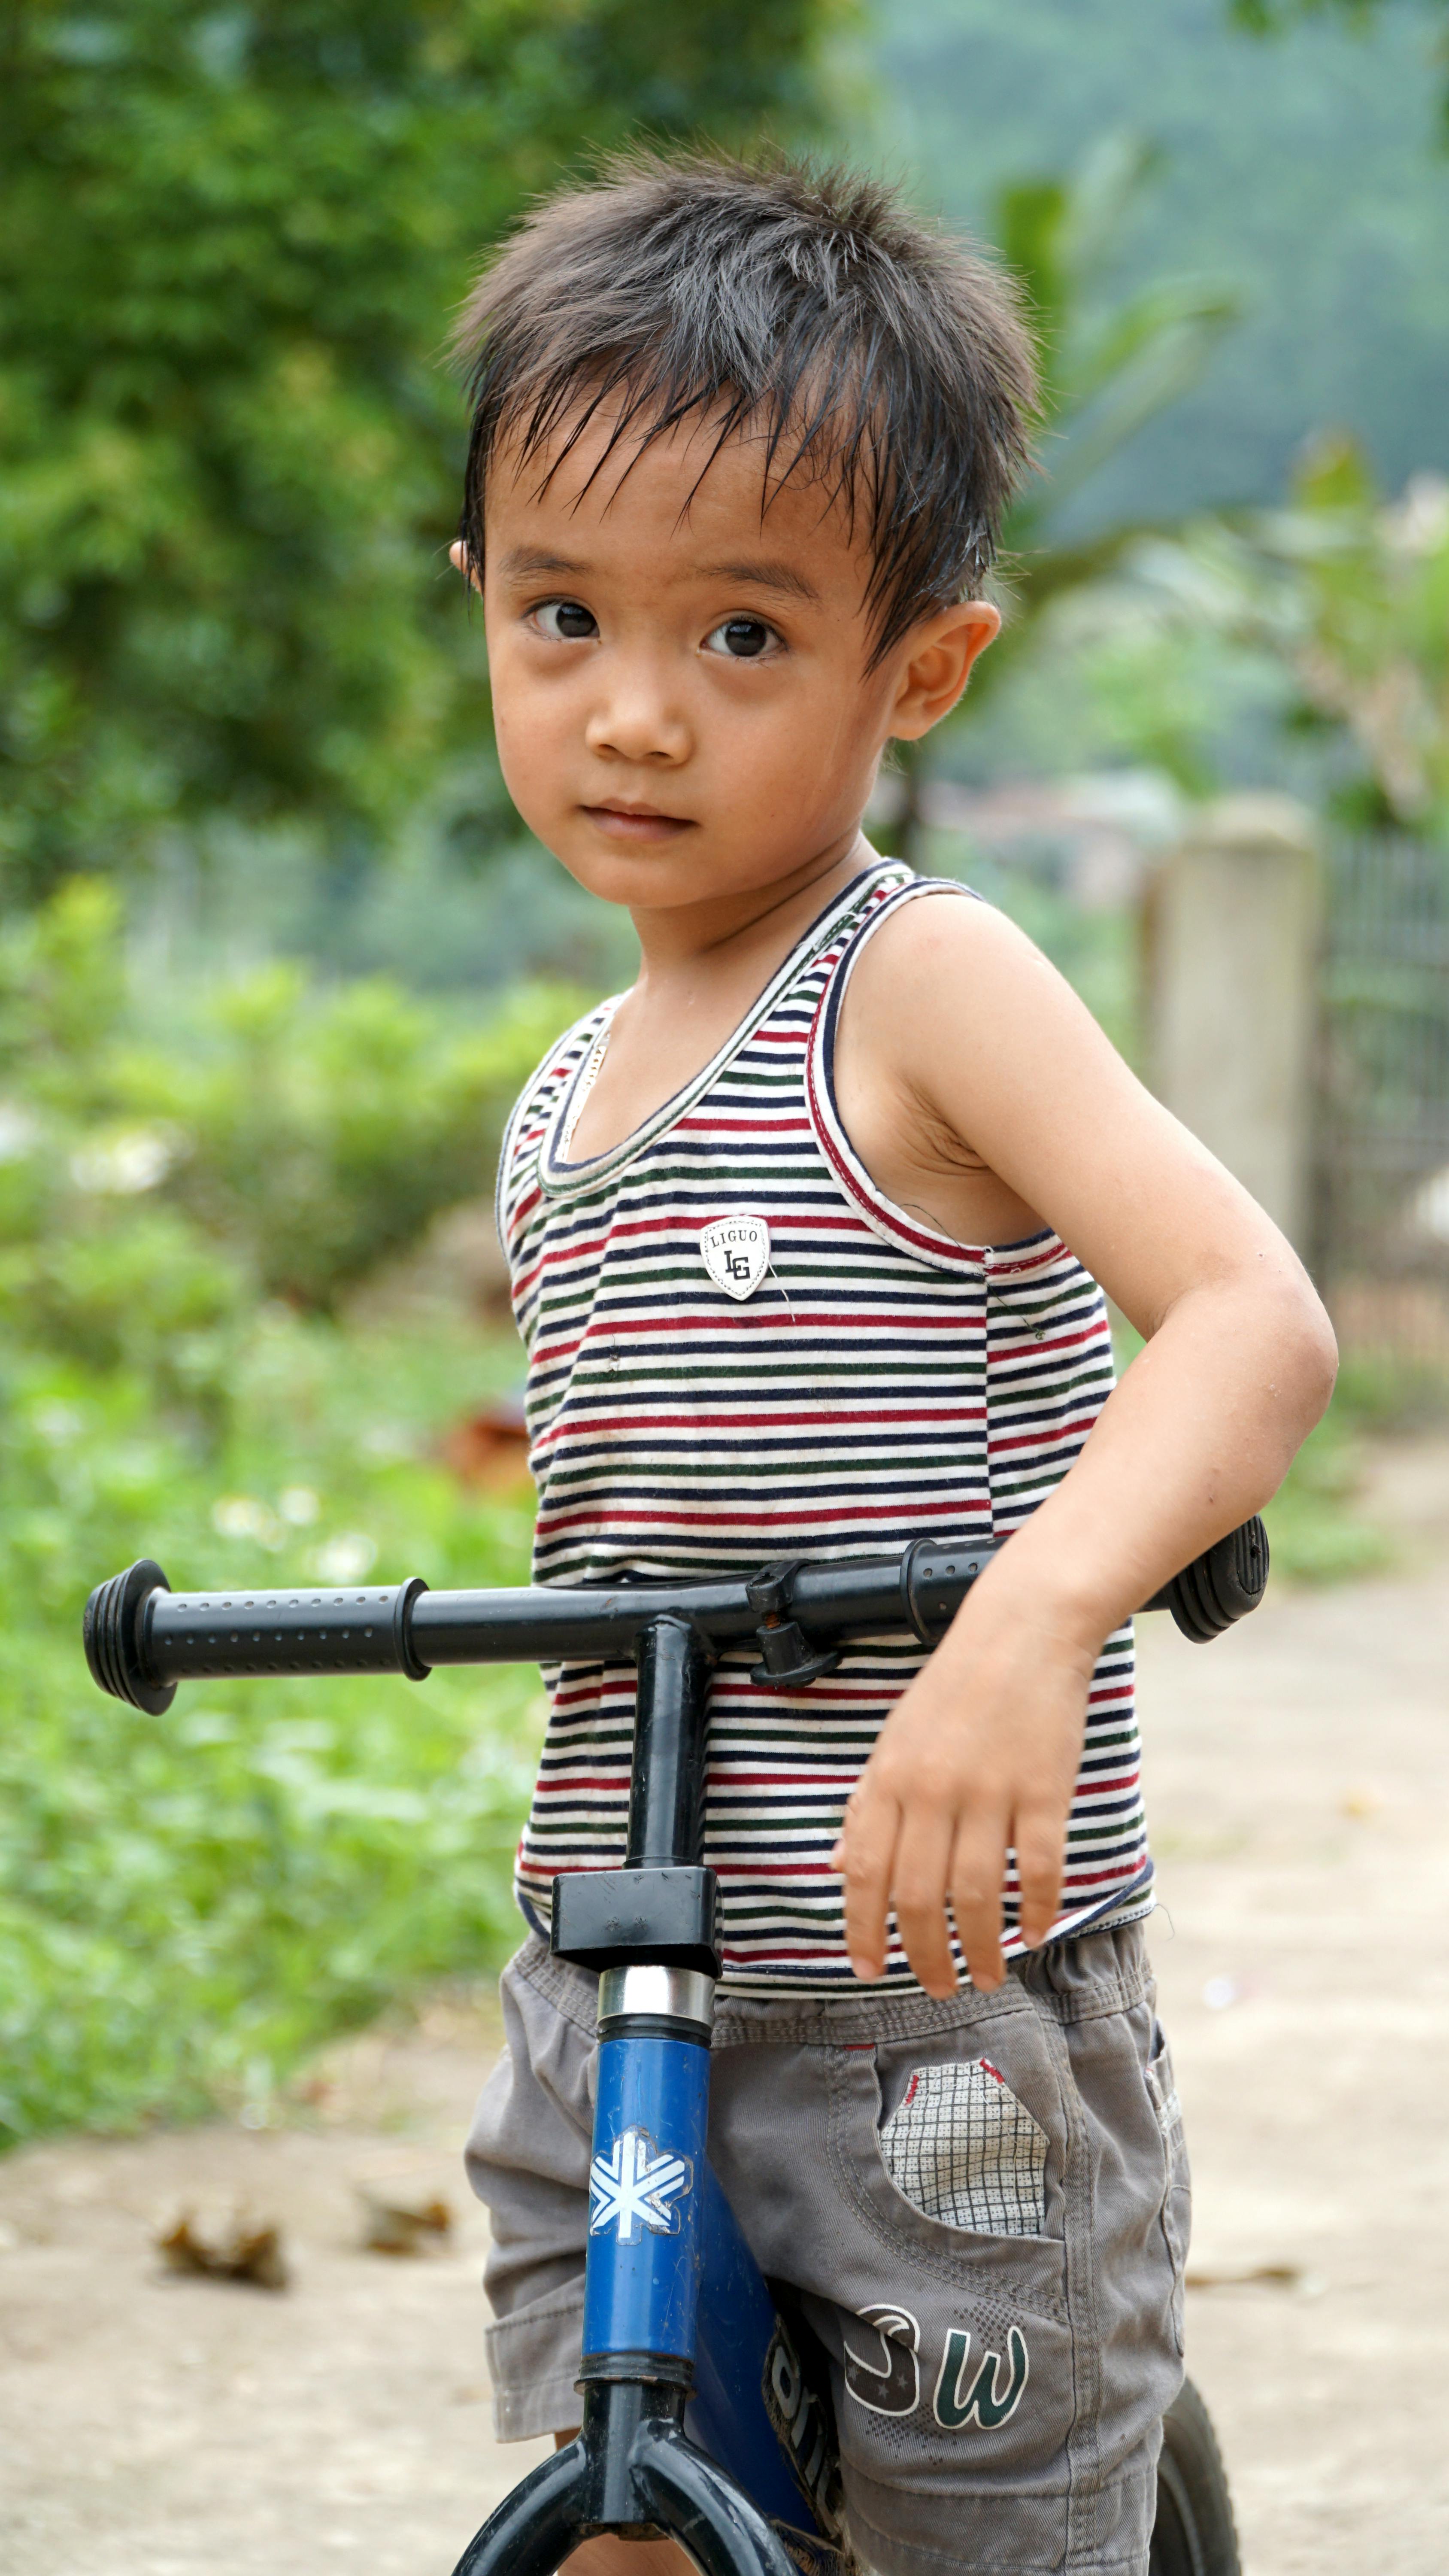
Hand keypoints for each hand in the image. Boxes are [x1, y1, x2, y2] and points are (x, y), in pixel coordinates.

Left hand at [831, 1575, 1096, 1994]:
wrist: (1022, 1633)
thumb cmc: (955, 1689)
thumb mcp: (895, 1740)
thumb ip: (868, 1805)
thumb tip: (837, 1866)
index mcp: (890, 1778)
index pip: (865, 1871)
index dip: (863, 1928)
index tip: (869, 1969)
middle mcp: (934, 1790)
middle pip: (920, 1898)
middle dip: (925, 1956)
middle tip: (939, 1988)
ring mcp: (991, 1792)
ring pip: (978, 1896)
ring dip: (981, 1949)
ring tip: (987, 1976)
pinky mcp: (1044, 1791)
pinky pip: (1040, 1869)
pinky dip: (1037, 1911)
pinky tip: (1033, 1934)